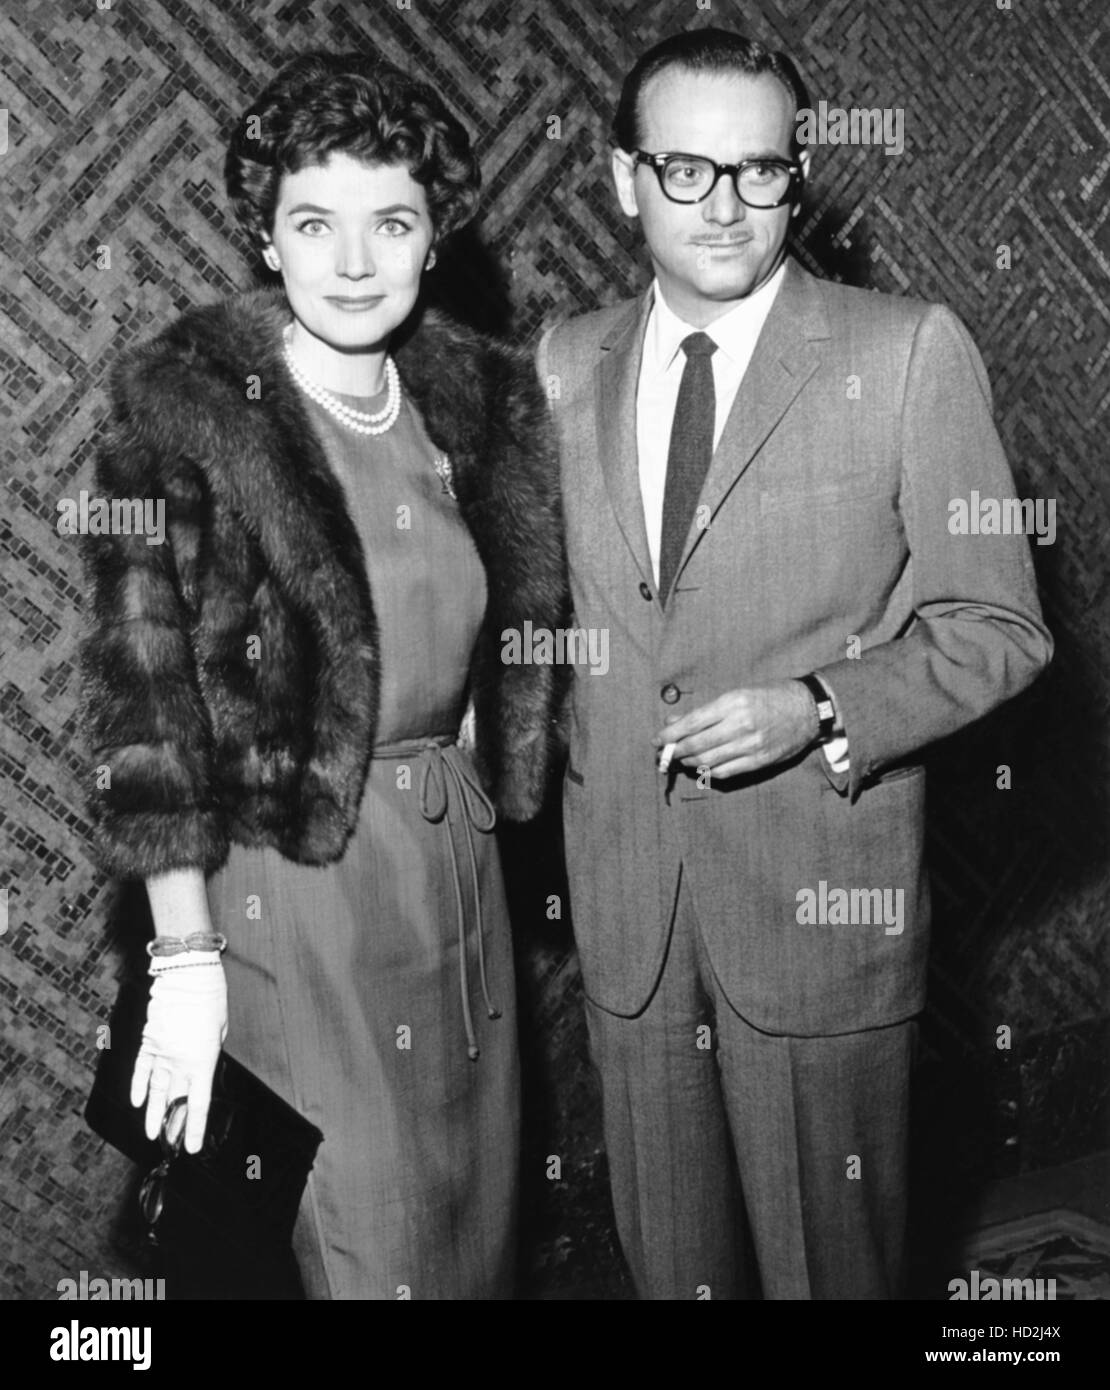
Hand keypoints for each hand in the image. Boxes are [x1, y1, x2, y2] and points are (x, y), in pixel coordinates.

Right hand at [130, 963, 226, 1154]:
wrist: (187, 973)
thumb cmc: (211, 999)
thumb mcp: (220, 1029)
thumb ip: (210, 1053)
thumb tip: (200, 1066)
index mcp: (203, 1060)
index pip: (199, 1103)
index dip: (195, 1128)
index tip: (192, 1148)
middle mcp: (180, 1061)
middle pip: (176, 1100)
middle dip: (174, 1124)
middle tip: (170, 1144)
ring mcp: (161, 1052)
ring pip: (156, 1090)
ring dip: (153, 1113)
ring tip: (151, 1134)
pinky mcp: (148, 1040)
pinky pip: (142, 1069)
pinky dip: (138, 1086)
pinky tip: (137, 1102)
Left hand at [654, 681, 817, 780]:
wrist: (809, 708)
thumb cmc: (771, 696)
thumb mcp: (738, 694)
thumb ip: (707, 711)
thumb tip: (674, 721)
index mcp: (733, 703)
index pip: (692, 723)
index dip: (670, 734)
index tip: (657, 740)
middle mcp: (741, 725)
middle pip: (696, 745)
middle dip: (674, 751)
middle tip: (664, 753)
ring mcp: (751, 746)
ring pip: (708, 761)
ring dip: (688, 762)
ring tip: (681, 759)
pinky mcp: (759, 762)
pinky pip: (725, 772)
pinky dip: (708, 771)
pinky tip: (701, 766)